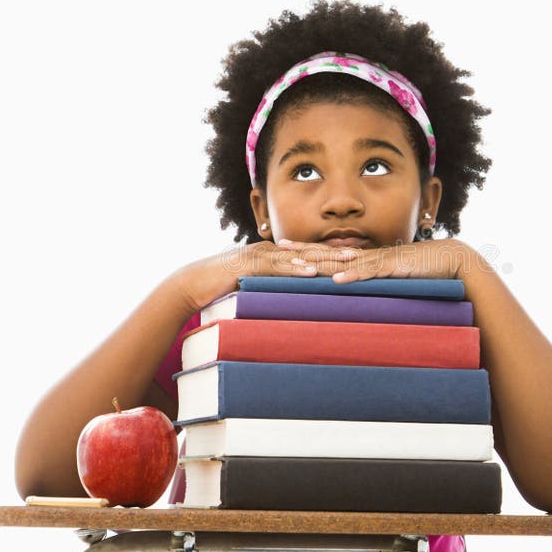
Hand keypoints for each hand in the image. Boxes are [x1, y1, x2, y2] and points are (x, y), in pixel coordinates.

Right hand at [174, 240, 359, 311]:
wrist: (193, 284)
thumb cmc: (223, 289)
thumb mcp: (254, 288)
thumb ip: (272, 289)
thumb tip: (290, 301)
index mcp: (272, 255)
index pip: (306, 254)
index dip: (329, 255)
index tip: (352, 257)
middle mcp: (269, 251)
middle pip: (307, 251)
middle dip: (333, 252)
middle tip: (358, 254)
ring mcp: (259, 255)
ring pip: (296, 256)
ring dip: (321, 257)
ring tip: (345, 259)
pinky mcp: (248, 266)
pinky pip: (275, 267)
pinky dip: (294, 268)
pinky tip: (310, 271)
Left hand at [277, 238, 471, 282]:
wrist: (449, 260)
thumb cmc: (421, 270)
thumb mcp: (391, 276)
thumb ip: (374, 280)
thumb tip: (358, 290)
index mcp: (366, 257)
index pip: (331, 252)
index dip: (308, 249)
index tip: (286, 248)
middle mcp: (369, 255)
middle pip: (331, 252)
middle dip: (305, 249)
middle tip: (279, 246)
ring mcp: (380, 260)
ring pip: (346, 262)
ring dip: (323, 263)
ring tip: (299, 264)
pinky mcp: (394, 268)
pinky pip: (371, 272)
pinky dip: (354, 276)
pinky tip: (338, 280)